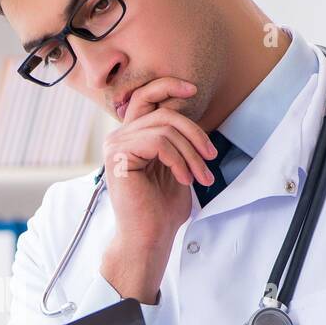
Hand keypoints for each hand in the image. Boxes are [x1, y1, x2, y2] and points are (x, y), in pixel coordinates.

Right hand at [100, 77, 218, 302]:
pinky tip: (184, 179)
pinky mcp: (118, 157)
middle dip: (194, 134)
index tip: (193, 89)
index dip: (168, 86)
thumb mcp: (175, 165)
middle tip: (211, 159)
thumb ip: (175, 139)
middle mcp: (118, 137)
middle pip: (163, 112)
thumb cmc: (161, 208)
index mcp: (129, 137)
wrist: (149, 238)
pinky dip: (178, 160)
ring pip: (165, 128)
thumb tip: (188, 112)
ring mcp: (115, 146)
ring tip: (201, 177)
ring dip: (191, 153)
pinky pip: (158, 142)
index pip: (145, 97)